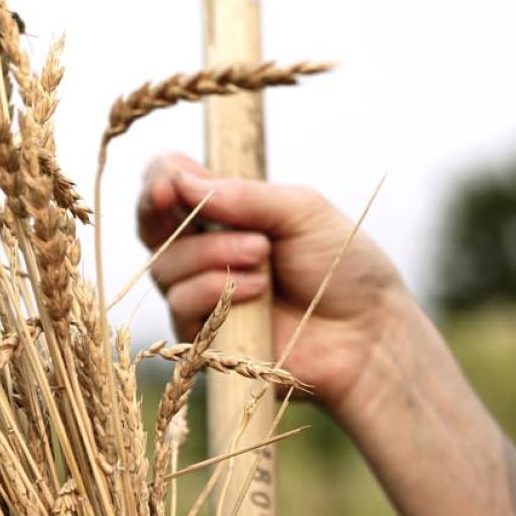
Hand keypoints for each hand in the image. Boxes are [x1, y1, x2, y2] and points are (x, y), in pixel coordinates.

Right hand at [138, 155, 413, 422]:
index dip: (161, 179)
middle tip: (177, 196)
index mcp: (226, 212)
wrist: (365, 330)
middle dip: (160, 208)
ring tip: (262, 254)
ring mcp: (201, 293)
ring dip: (210, 254)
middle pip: (151, 225)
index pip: (170, 184)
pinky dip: (215, 291)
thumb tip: (180, 180)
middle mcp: (204, 250)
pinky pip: (181, 305)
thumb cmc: (341, 265)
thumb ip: (243, 195)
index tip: (171, 180)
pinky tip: (258, 290)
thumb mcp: (301, 211)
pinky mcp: (203, 336)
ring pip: (165, 266)